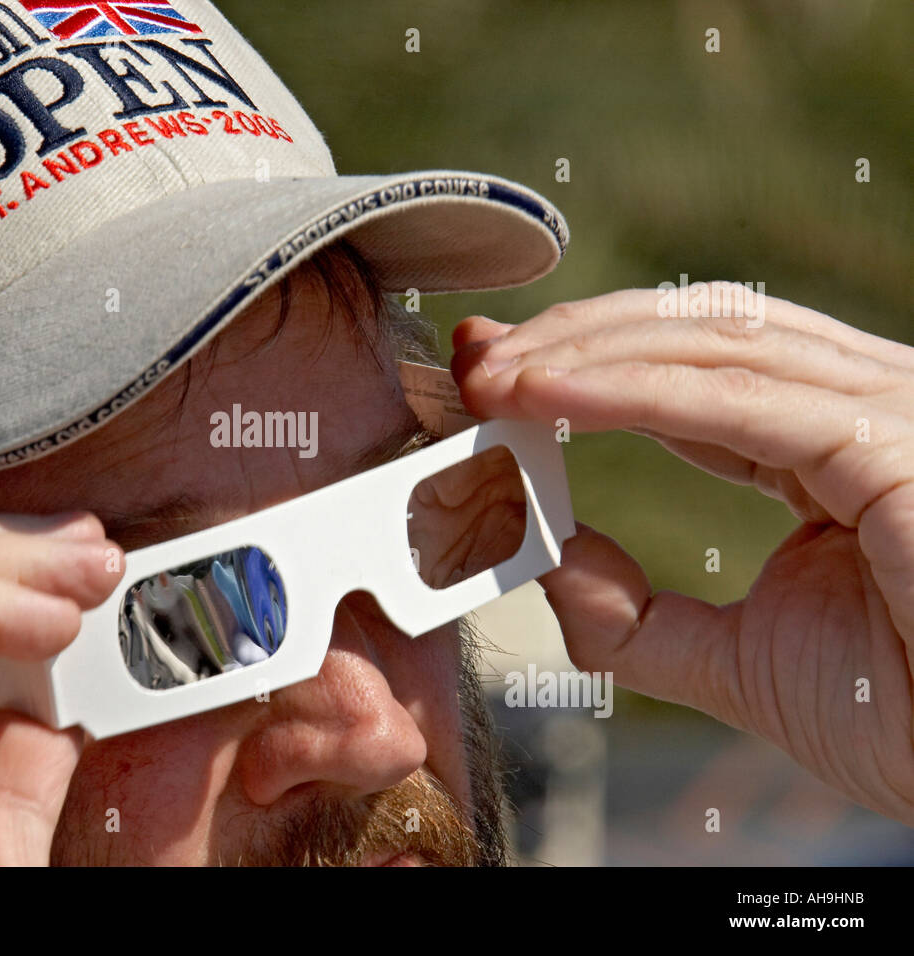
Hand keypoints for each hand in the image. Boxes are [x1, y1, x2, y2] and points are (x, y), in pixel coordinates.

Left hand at [452, 287, 913, 823]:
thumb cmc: (894, 713)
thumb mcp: (736, 662)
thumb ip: (636, 618)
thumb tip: (547, 561)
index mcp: (829, 442)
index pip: (691, 369)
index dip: (587, 363)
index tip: (495, 371)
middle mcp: (859, 405)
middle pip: (695, 332)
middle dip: (572, 339)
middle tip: (474, 360)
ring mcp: (882, 411)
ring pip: (709, 344)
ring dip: (583, 353)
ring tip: (491, 377)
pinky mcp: (887, 440)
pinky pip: (735, 401)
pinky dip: (627, 391)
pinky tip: (542, 396)